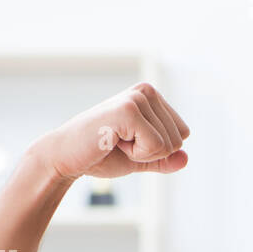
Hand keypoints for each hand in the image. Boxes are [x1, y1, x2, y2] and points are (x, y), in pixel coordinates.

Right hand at [34, 82, 189, 180]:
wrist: (66, 157)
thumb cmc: (100, 155)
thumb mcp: (141, 159)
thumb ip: (164, 159)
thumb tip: (186, 158)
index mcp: (151, 97)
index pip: (182, 134)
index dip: (158, 150)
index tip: (129, 142)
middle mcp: (146, 91)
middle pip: (178, 140)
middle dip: (151, 153)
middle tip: (120, 144)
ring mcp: (137, 98)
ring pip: (168, 145)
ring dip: (141, 153)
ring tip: (115, 141)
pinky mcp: (129, 110)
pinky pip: (156, 146)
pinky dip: (136, 154)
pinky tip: (112, 142)